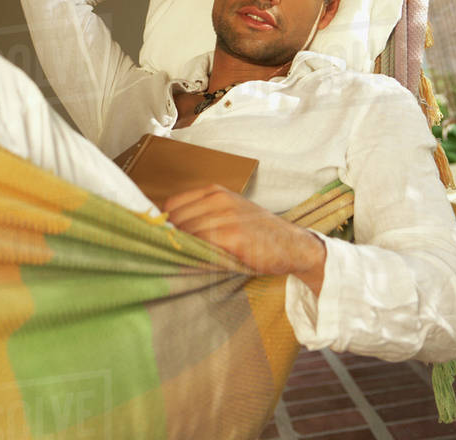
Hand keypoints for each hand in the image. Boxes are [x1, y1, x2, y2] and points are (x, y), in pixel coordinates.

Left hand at [164, 184, 325, 295]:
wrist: (292, 244)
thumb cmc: (257, 231)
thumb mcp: (230, 212)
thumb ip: (203, 214)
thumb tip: (168, 230)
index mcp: (214, 191)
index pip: (172, 204)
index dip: (166, 223)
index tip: (164, 238)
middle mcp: (218, 199)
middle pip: (176, 220)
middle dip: (172, 238)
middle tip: (172, 254)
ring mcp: (225, 217)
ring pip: (187, 234)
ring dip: (183, 249)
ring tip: (186, 261)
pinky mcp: (233, 237)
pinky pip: (202, 247)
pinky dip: (196, 256)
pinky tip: (200, 264)